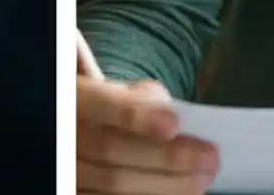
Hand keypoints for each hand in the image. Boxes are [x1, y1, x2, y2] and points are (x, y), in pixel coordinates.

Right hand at [76, 77, 219, 193]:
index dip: (135, 114)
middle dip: (166, 156)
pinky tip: (177, 193)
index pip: (99, 103)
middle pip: (112, 150)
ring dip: (166, 184)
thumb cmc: (99, 109)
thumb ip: (134, 96)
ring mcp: (66, 171)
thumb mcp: (110, 90)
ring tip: (202, 179)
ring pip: (112, 184)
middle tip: (210, 157)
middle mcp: (63, 136)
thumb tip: (165, 108)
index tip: (174, 123)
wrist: (74, 135)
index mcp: (70, 99)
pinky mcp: (77, 193)